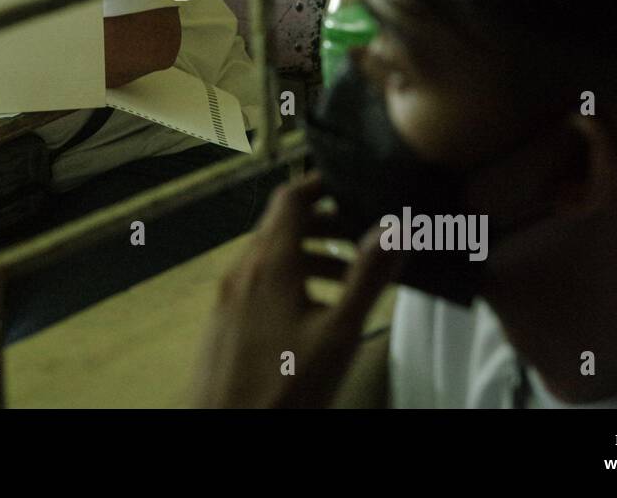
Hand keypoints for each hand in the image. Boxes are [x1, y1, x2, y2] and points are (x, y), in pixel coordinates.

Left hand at [190, 174, 399, 407]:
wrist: (228, 431)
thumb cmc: (287, 386)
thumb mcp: (338, 334)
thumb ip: (367, 277)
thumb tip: (395, 225)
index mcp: (269, 263)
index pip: (290, 199)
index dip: (321, 185)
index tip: (352, 187)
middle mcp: (241, 270)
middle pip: (281, 226)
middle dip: (324, 226)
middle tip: (364, 240)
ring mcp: (226, 297)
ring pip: (269, 257)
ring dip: (309, 256)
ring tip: (348, 282)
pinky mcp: (221, 322)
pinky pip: (256, 283)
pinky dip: (287, 280)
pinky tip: (311, 315)